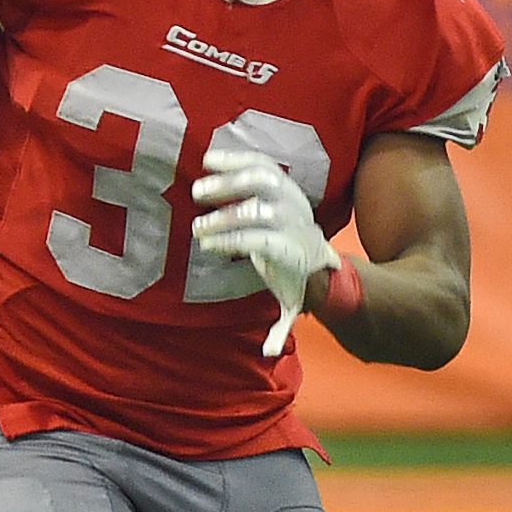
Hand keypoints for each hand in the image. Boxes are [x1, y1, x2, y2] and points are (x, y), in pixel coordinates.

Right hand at [190, 146, 340, 358]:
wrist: (316, 250)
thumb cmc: (293, 278)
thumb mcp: (292, 303)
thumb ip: (282, 327)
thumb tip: (269, 353)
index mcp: (290, 247)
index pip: (262, 239)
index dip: (233, 240)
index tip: (205, 245)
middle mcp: (291, 217)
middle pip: (259, 209)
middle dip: (226, 216)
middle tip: (195, 225)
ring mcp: (287, 195)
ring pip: (260, 179)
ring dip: (228, 181)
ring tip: (197, 190)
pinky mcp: (278, 179)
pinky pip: (258, 162)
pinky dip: (234, 158)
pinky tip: (207, 159)